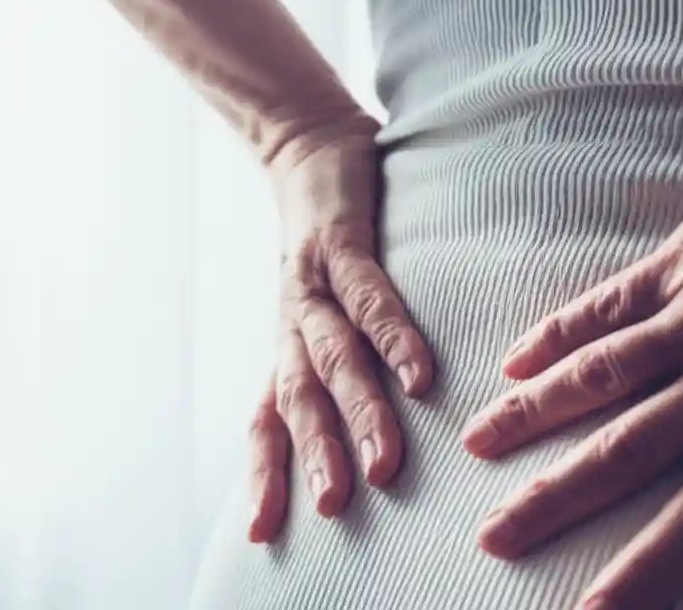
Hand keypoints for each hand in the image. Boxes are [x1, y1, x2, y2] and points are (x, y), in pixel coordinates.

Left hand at [246, 118, 434, 542]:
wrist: (310, 149)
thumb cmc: (328, 247)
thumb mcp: (325, 311)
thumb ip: (341, 363)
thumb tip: (377, 426)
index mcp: (288, 345)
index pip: (266, 419)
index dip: (263, 473)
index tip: (263, 534)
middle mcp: (293, 323)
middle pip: (296, 398)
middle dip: (312, 455)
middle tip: (332, 509)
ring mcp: (315, 284)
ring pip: (333, 355)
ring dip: (357, 410)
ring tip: (384, 462)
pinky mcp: (341, 245)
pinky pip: (368, 296)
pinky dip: (393, 336)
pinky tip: (420, 375)